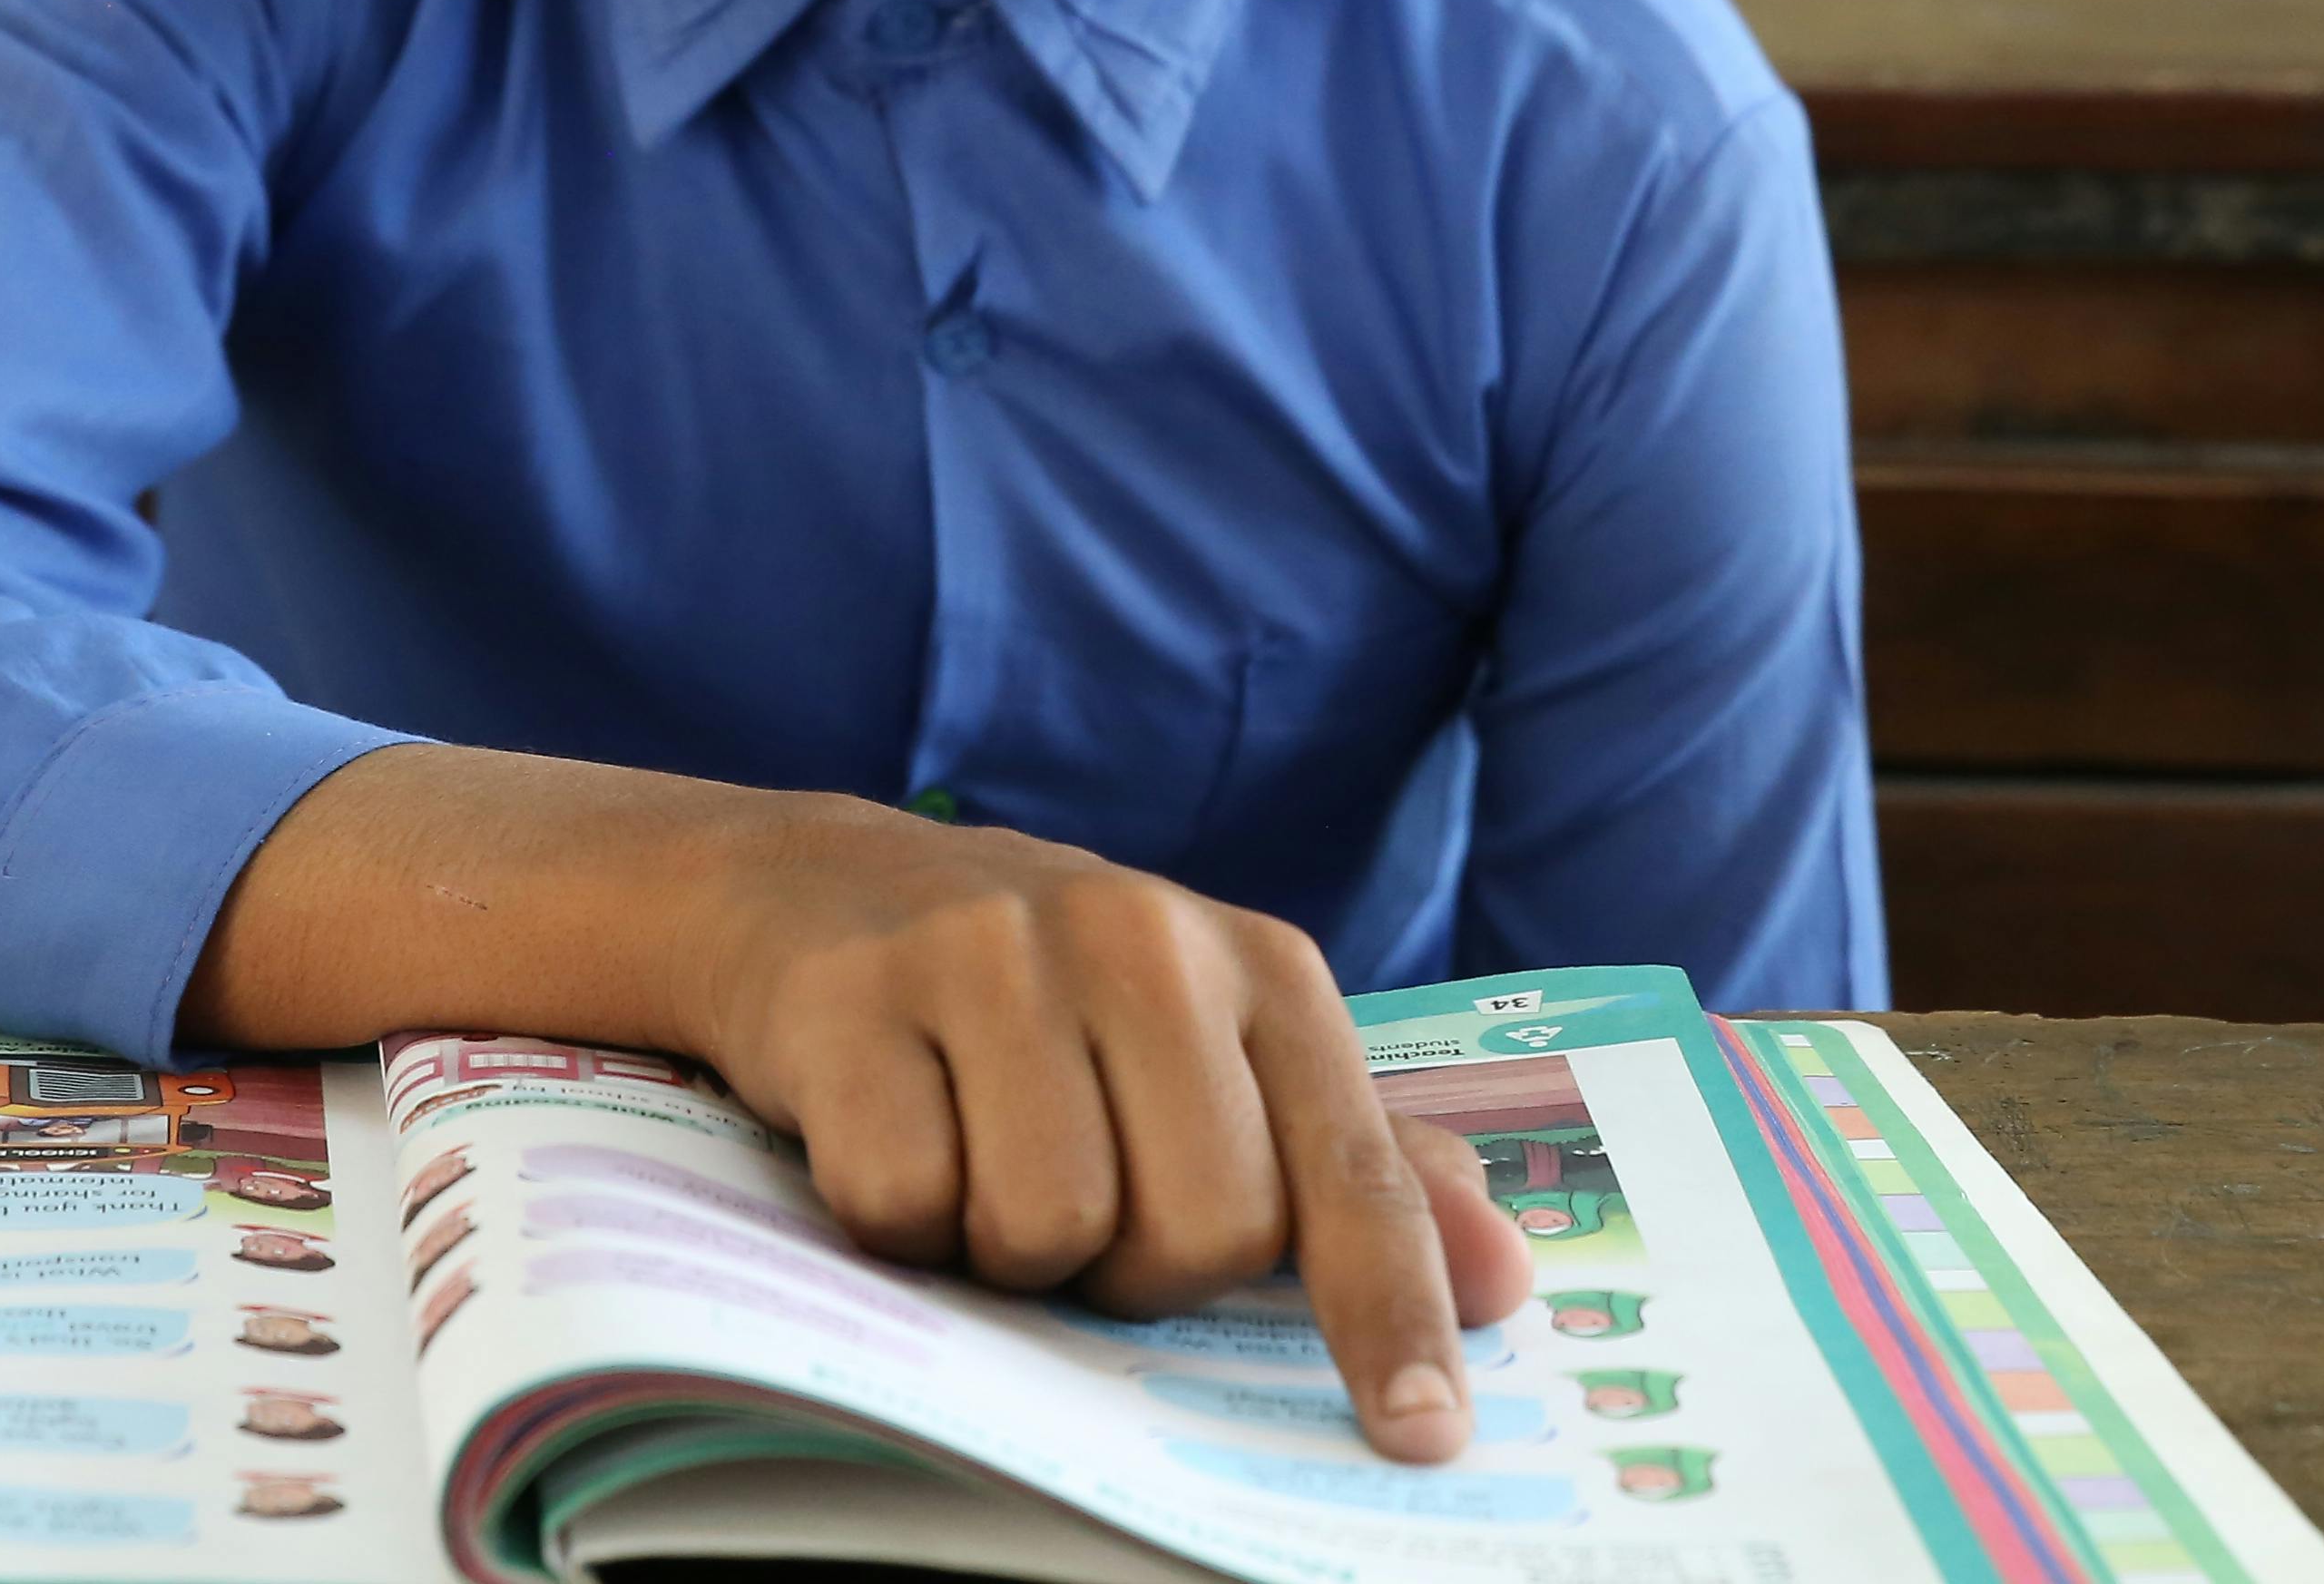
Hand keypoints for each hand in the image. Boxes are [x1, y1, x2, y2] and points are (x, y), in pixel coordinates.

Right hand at [186, 748, 1534, 1460]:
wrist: (819, 885)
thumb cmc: (1052, 1002)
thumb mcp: (1222, 1048)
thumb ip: (1362, 1165)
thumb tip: (1504, 1281)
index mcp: (1260, 968)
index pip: (1351, 1172)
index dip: (1388, 1314)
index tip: (1420, 1436)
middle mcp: (1143, 939)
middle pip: (1198, 1231)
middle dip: (1135, 1267)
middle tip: (1080, 1197)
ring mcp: (991, 955)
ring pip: (1049, 1229)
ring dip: (1007, 1247)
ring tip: (981, 1159)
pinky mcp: (853, 998)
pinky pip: (905, 1205)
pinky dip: (894, 1215)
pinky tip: (890, 1129)